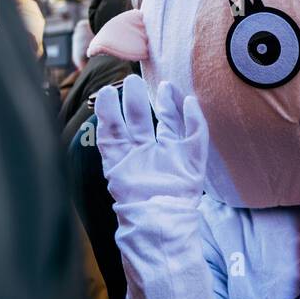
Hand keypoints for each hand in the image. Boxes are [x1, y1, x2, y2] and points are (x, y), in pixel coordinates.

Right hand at [94, 75, 208, 204]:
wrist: (161, 218)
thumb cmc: (181, 193)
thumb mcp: (195, 155)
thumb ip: (195, 127)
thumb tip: (191, 100)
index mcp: (170, 151)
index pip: (168, 121)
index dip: (168, 102)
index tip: (167, 85)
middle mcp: (149, 152)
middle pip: (141, 119)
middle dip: (137, 99)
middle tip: (133, 79)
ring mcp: (131, 158)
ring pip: (121, 126)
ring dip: (116, 107)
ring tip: (111, 87)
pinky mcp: (115, 164)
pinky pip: (107, 138)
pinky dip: (104, 120)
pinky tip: (104, 102)